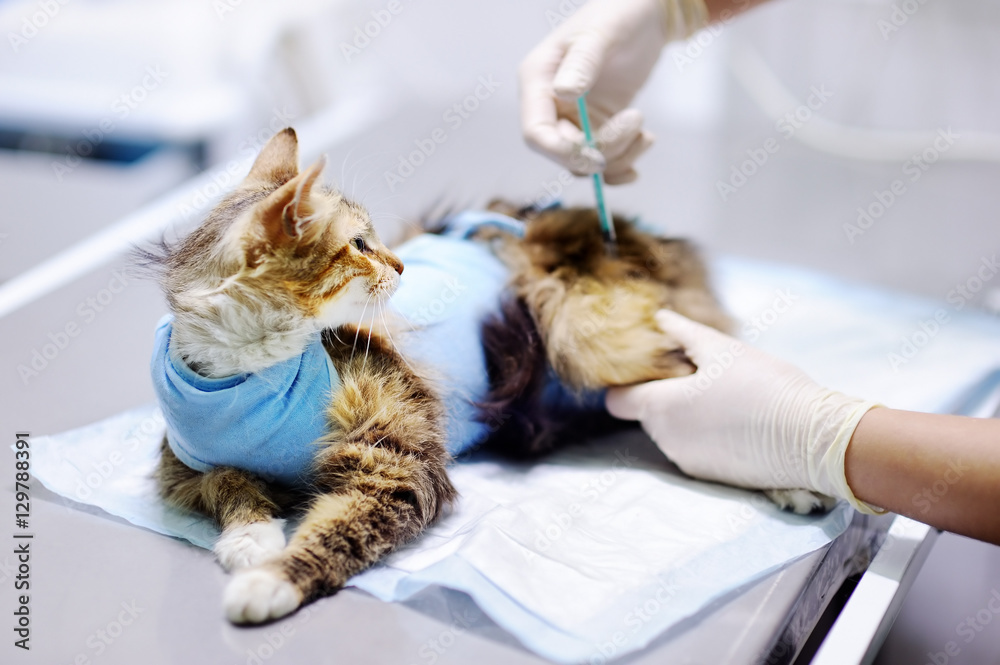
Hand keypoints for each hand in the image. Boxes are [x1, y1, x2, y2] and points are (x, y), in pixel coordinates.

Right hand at [520, 0, 704, 183]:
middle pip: (564, 152)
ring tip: (645, 132)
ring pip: (585, 161)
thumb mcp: (600, 34)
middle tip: (636, 122)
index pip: (536, 133)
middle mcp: (551, 104)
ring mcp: (575, 117)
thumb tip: (563, 93)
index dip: (562, 152)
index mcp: (538, 80)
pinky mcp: (598, 124)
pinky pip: (603, 158)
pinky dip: (624, 161)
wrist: (647, 14)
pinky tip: (645, 141)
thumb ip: (581, 63)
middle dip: (601, 150)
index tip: (597, 155)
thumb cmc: (619, 13)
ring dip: (618, 157)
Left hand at [605, 310, 880, 511]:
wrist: (813, 439)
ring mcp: (688, 461)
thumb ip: (682, 333)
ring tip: (725, 393)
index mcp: (660, 409)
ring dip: (687, 412)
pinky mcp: (711, 475)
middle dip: (666, 391)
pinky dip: (706, 432)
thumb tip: (660, 317)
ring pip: (672, 430)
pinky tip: (737, 417)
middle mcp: (666, 440)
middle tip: (702, 371)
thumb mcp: (722, 349)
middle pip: (648, 412)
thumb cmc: (764, 387)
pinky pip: (695, 447)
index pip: (617, 400)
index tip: (653, 366)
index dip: (629, 381)